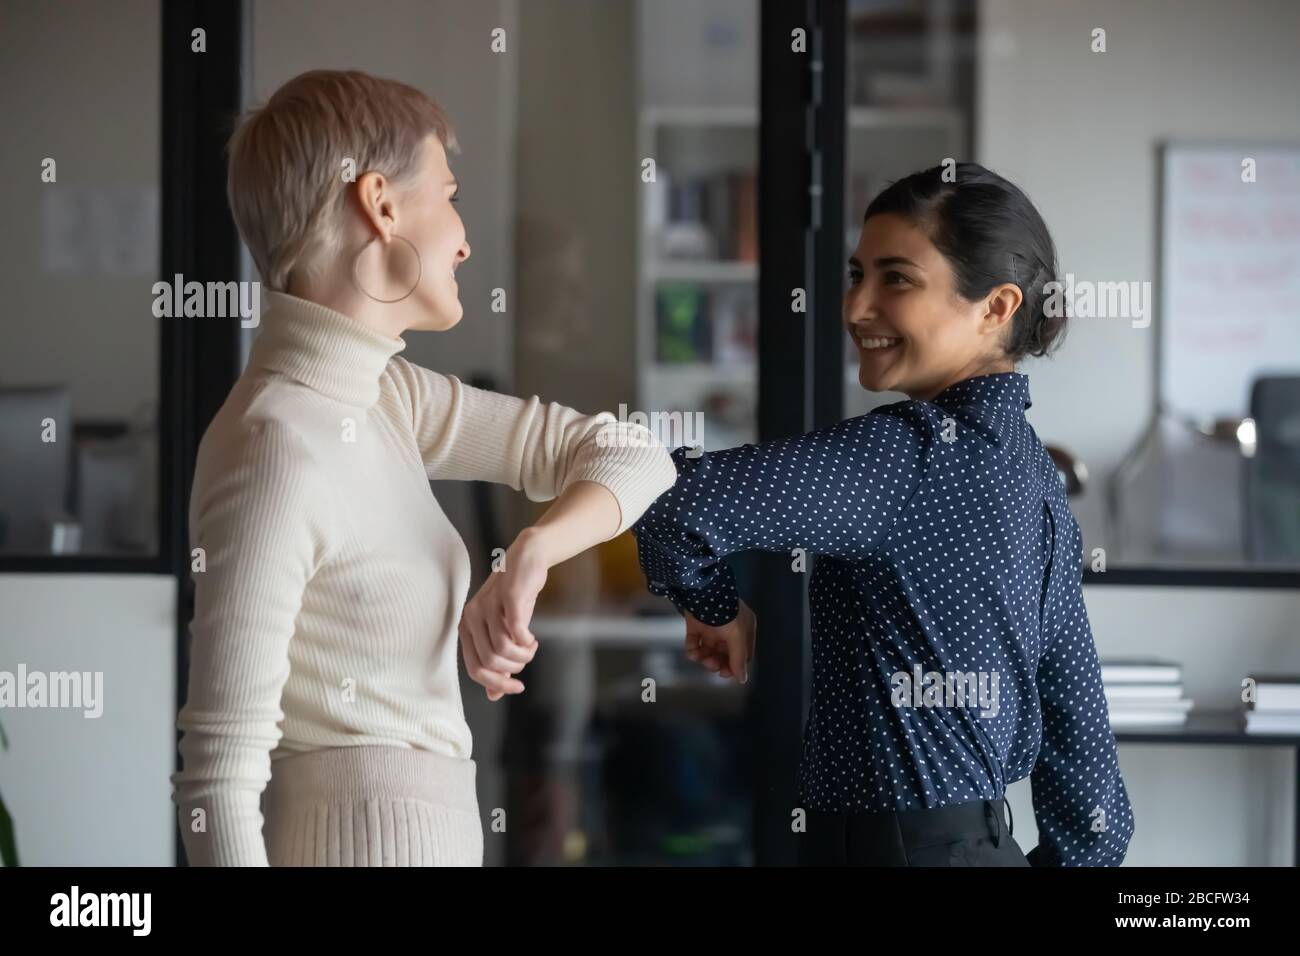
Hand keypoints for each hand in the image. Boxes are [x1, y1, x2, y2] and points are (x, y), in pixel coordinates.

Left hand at [459, 531, 547, 700]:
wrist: (527, 559)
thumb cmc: (514, 600)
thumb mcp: (504, 632)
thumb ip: (497, 661)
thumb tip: (493, 695)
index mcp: (467, 627)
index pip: (474, 669)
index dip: (497, 684)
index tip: (517, 687)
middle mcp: (472, 617)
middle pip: (490, 661)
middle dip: (514, 669)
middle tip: (527, 659)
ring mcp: (488, 605)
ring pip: (502, 649)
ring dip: (522, 656)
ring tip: (530, 648)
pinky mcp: (507, 597)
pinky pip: (516, 631)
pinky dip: (526, 642)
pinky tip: (532, 639)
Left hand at [683, 600, 755, 683]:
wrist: (701, 590)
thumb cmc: (725, 611)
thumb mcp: (737, 636)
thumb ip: (739, 658)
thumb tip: (742, 680)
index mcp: (744, 629)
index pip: (742, 654)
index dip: (734, 665)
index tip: (725, 673)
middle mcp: (728, 629)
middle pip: (724, 654)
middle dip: (718, 662)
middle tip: (712, 665)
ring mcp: (712, 627)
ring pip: (708, 651)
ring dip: (704, 658)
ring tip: (701, 659)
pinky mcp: (695, 625)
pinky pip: (694, 643)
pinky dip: (692, 650)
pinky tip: (692, 652)